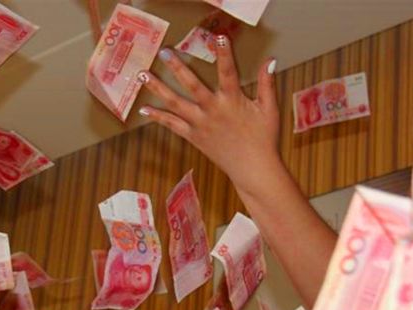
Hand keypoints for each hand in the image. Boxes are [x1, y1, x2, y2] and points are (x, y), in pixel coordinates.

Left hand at [139, 36, 279, 191]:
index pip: (229, 73)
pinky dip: (158, 116)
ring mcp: (200, 124)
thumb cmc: (264, 139)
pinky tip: (144, 108)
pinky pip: (172, 125)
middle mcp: (213, 111)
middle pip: (192, 85)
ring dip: (158, 88)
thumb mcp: (269, 110)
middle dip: (177, 67)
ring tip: (142, 75)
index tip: (219, 37)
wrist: (252, 169)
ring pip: (175, 103)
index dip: (224, 55)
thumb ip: (267, 84)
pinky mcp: (194, 137)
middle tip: (164, 52)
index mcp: (233, 101)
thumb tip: (270, 60)